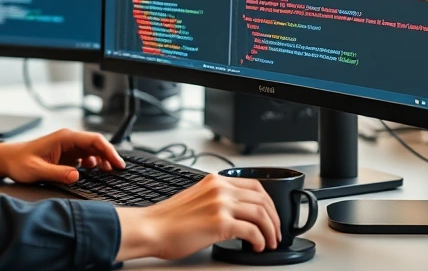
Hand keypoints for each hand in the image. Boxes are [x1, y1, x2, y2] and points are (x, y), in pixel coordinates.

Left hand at [0, 128, 125, 183]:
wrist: (8, 160)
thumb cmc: (19, 162)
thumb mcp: (37, 170)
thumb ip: (57, 173)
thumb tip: (76, 175)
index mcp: (64, 138)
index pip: (94, 140)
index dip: (109, 151)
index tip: (118, 163)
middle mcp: (68, 140)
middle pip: (96, 145)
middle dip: (109, 156)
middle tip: (119, 170)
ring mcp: (68, 147)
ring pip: (93, 151)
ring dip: (102, 160)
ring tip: (109, 173)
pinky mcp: (66, 155)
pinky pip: (85, 157)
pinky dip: (93, 164)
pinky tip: (95, 172)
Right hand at [115, 173, 280, 260]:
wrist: (151, 228)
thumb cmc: (168, 219)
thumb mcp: (196, 198)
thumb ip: (215, 198)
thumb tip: (234, 212)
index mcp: (214, 181)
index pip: (254, 185)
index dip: (268, 202)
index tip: (271, 215)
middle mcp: (220, 189)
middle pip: (262, 199)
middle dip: (274, 218)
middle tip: (276, 232)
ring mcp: (221, 205)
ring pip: (261, 213)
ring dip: (271, 230)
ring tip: (270, 242)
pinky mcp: (220, 223)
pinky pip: (252, 231)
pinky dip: (260, 240)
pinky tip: (256, 246)